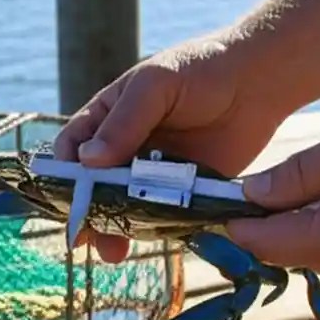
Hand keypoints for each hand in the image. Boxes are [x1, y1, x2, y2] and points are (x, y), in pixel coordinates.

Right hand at [54, 31, 291, 262]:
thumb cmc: (199, 70)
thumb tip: (88, 160)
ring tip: (113, 250)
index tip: (66, 198)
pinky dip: (152, 230)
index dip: (63, 175)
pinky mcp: (180, 191)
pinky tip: (148, 240)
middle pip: (92, 187)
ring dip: (115, 229)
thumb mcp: (155, 85)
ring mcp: (150, 173)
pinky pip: (159, 215)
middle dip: (87, 212)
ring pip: (123, 207)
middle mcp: (122, 149)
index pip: (71, 149)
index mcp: (106, 118)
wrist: (256, 84)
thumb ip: (124, 122)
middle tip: (85, 237)